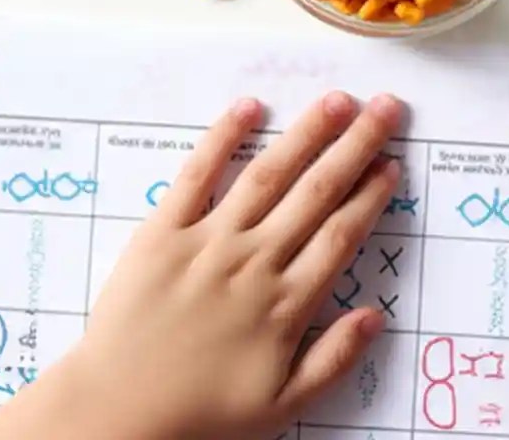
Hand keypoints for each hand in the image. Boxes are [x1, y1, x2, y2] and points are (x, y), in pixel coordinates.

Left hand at [0, 91, 403, 439]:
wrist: (117, 410)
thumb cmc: (201, 412)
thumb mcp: (281, 405)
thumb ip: (333, 360)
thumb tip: (376, 315)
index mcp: (286, 305)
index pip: (340, 236)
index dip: (371, 196)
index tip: (392, 164)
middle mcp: (254, 263)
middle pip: (316, 193)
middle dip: (356, 146)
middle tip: (385, 108)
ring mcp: (208, 243)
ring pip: (267, 176)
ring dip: (306, 134)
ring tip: (337, 100)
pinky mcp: (161, 233)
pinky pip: (195, 176)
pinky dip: (222, 139)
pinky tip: (250, 108)